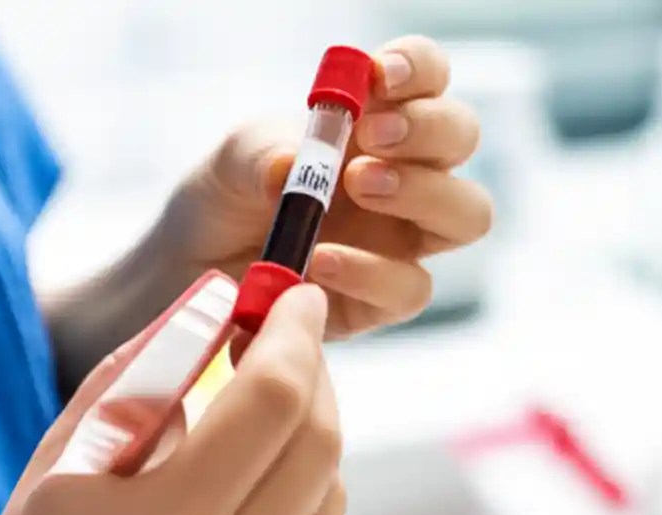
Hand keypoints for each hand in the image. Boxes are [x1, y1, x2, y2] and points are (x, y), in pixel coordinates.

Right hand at [0, 286, 344, 514]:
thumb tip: (213, 297)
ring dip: (311, 415)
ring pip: (330, 477)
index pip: (272, 398)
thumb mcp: (65, 458)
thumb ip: (141, 370)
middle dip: (311, 362)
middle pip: (318, 434)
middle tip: (282, 327)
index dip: (293, 330)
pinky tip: (262, 455)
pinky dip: (307, 471)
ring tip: (262, 388)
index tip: (290, 292)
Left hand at [167, 35, 492, 338]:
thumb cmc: (227, 198)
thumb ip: (261, 153)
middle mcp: (404, 174)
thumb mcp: (230, 161)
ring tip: (358, 185)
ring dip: (424, 192)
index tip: (381, 74)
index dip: (418, 68)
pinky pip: (410, 287)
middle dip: (427, 128)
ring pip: (467, 214)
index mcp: (376, 121)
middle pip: (461, 137)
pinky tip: (320, 261)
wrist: (193, 269)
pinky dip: (370, 272)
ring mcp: (401, 238)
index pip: (427, 77)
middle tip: (371, 137)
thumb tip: (292, 166)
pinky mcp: (383, 299)